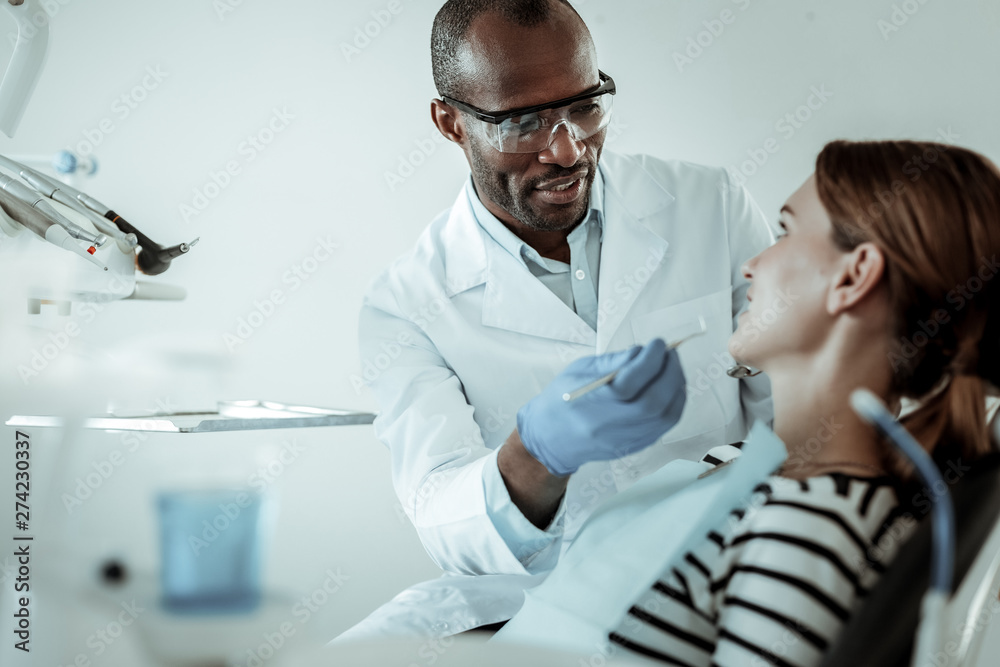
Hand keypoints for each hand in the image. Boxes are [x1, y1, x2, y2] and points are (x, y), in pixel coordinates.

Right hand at [516, 339, 686, 475]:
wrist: (552, 438)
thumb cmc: (563, 399)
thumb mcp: (579, 371)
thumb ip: (613, 362)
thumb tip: (644, 351)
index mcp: (590, 402)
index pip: (630, 382)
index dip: (651, 360)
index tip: (658, 343)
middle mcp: (607, 426)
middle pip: (653, 402)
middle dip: (670, 373)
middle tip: (670, 354)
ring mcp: (622, 440)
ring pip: (665, 417)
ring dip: (677, 389)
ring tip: (672, 369)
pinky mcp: (633, 448)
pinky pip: (664, 427)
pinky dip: (674, 405)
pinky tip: (670, 389)